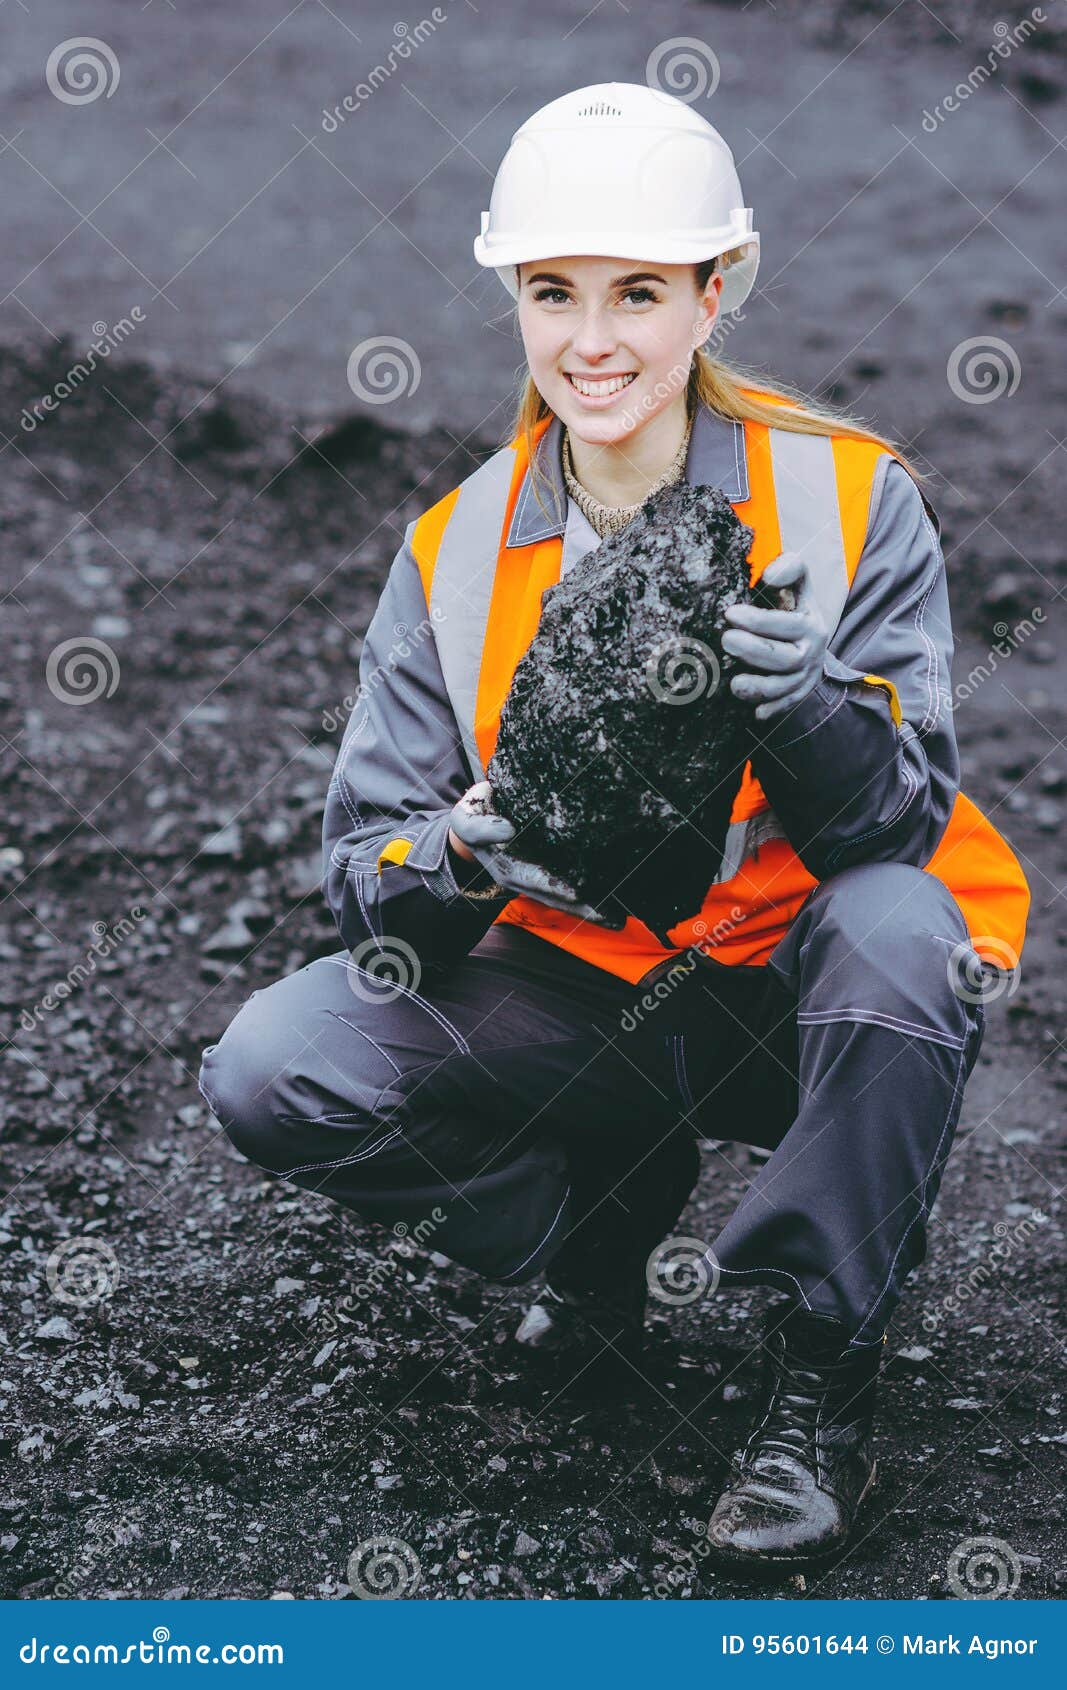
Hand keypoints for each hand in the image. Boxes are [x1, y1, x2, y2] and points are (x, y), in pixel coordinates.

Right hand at [448, 782, 617, 924]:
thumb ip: (479, 827)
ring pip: (566, 899)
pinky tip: (612, 899)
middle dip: (585, 909)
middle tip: (615, 920)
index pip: (535, 880)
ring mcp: (537, 878)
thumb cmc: (475, 815)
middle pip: (557, 898)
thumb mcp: (466, 818)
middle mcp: (525, 879)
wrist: (476, 819)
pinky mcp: (548, 871)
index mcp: (507, 867)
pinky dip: (591, 896)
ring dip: (592, 909)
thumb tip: (508, 831)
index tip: (577, 893)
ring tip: (619, 920)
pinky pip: (570, 887)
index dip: (555, 887)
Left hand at [721, 552, 828, 721]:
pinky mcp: (796, 695)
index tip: (730, 613)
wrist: (812, 644)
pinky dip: (771, 710)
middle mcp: (810, 653)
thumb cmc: (794, 609)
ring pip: (783, 687)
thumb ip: (791, 569)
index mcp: (810, 625)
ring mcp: (803, 677)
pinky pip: (784, 707)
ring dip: (759, 688)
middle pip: (785, 659)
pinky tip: (756, 714)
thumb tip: (770, 574)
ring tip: (734, 683)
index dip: (759, 620)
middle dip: (754, 651)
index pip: (787, 624)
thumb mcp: (799, 586)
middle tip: (726, 641)